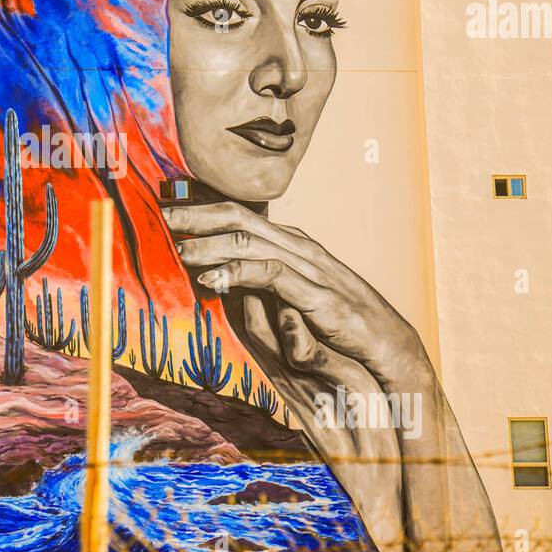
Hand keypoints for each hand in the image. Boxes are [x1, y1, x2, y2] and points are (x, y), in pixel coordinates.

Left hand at [164, 202, 429, 391]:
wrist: (388, 346)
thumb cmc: (338, 324)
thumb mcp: (292, 296)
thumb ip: (260, 280)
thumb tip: (220, 271)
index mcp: (291, 244)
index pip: (240, 215)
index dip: (203, 209)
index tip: (169, 205)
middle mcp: (299, 248)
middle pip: (240, 219)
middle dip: (199, 215)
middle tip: (164, 214)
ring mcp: (311, 268)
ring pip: (252, 242)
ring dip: (212, 244)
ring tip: (180, 249)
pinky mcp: (319, 296)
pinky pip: (272, 276)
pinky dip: (238, 273)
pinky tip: (212, 278)